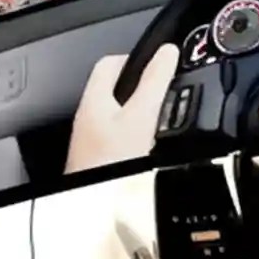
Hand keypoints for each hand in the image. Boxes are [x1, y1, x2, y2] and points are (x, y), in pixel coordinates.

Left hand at [64, 44, 178, 173]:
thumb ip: (154, 83)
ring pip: (123, 113)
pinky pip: (125, 136)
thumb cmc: (110, 163)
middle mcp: (90, 117)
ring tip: (163, 119)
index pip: (111, 63)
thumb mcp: (139, 117)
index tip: (160, 66)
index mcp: (94, 100)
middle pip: (119, 89)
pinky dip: (141, 135)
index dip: (137, 59)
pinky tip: (152, 145)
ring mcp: (96, 139)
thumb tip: (167, 52)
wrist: (96, 207)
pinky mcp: (104, 158)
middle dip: (145, 89)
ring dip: (144, 113)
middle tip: (167, 95)